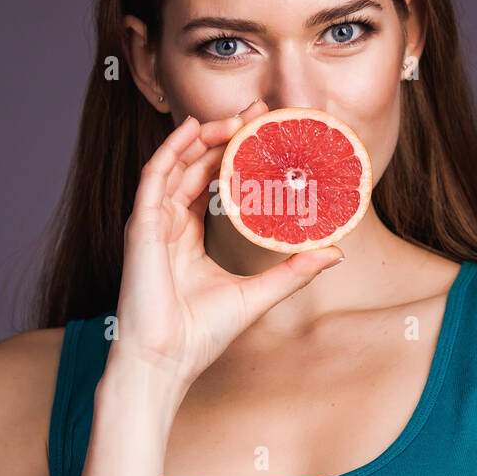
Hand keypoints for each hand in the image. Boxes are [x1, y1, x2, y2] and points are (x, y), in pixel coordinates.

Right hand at [112, 99, 344, 398]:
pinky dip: (171, 150)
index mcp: (188, 238)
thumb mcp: (259, 294)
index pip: (209, 182)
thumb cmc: (200, 336)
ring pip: (176, 165)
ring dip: (203, 136)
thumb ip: (293, 271)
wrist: (166, 362)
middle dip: (224, 135)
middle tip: (257, 113)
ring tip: (235, 116)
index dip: (233, 154)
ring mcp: (152, 225)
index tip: (263, 132)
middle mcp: (168, 226)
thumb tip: (335, 253)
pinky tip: (192, 129)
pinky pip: (154, 177)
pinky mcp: (141, 228)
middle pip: (195, 167)